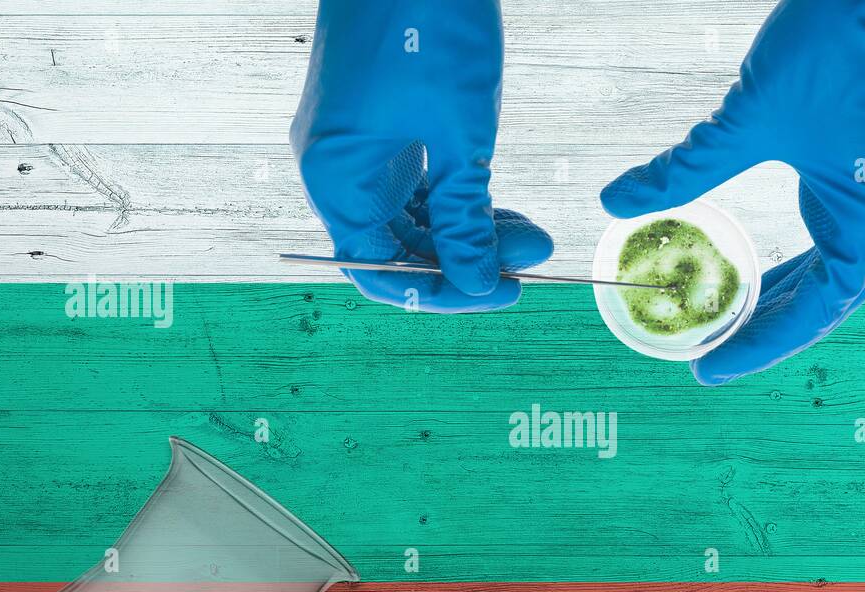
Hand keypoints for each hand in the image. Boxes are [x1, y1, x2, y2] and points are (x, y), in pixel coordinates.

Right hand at [291, 0, 552, 312]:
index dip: (440, 292)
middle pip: (397, 247)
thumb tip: (477, 284)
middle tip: (530, 259)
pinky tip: (498, 204)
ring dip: (467, 229)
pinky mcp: (375, 124)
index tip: (498, 292)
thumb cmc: (426, 24)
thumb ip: (465, 218)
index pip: (380, 271)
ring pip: (410, 216)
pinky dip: (454, 197)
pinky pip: (412, 182)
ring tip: (529, 232)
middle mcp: (334, 168)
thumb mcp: (459, 136)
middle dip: (466, 258)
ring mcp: (354, 144)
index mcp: (336, 179)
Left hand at [601, 0, 864, 383]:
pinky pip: (841, 244)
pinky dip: (802, 267)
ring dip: (783, 302)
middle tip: (708, 357)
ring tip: (728, 327)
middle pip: (824, 306)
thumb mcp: (745, 120)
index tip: (706, 370)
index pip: (810, 315)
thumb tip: (614, 200)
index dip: (755, 348)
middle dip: (765, 332)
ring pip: (833, 279)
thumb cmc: (830, 47)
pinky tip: (762, 281)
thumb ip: (682, 170)